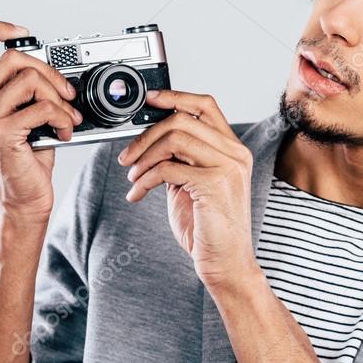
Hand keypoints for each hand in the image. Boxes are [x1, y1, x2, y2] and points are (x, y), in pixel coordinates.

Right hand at [0, 21, 82, 223]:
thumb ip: (21, 94)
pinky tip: (65, 131)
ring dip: (60, 98)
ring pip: (28, 79)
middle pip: (10, 59)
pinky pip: (41, 106)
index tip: (23, 33)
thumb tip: (51, 70)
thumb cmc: (23, 164)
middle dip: (48, 70)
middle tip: (65, 93)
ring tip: (68, 117)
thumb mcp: (19, 121)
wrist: (21, 204)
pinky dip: (63, 116)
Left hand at [117, 90, 258, 290]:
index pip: (205, 105)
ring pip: (174, 139)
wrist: (226, 264)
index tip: (149, 100)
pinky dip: (144, 180)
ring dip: (143, 157)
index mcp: (233, 150)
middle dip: (146, 135)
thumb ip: (181, 159)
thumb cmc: (209, 228)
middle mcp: (235, 154)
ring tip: (133, 176)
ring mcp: (227, 168)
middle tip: (127, 156)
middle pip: (182, 119)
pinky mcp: (214, 185)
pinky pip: (167, 168)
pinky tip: (137, 193)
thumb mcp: (193, 184)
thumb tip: (151, 138)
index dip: (174, 97)